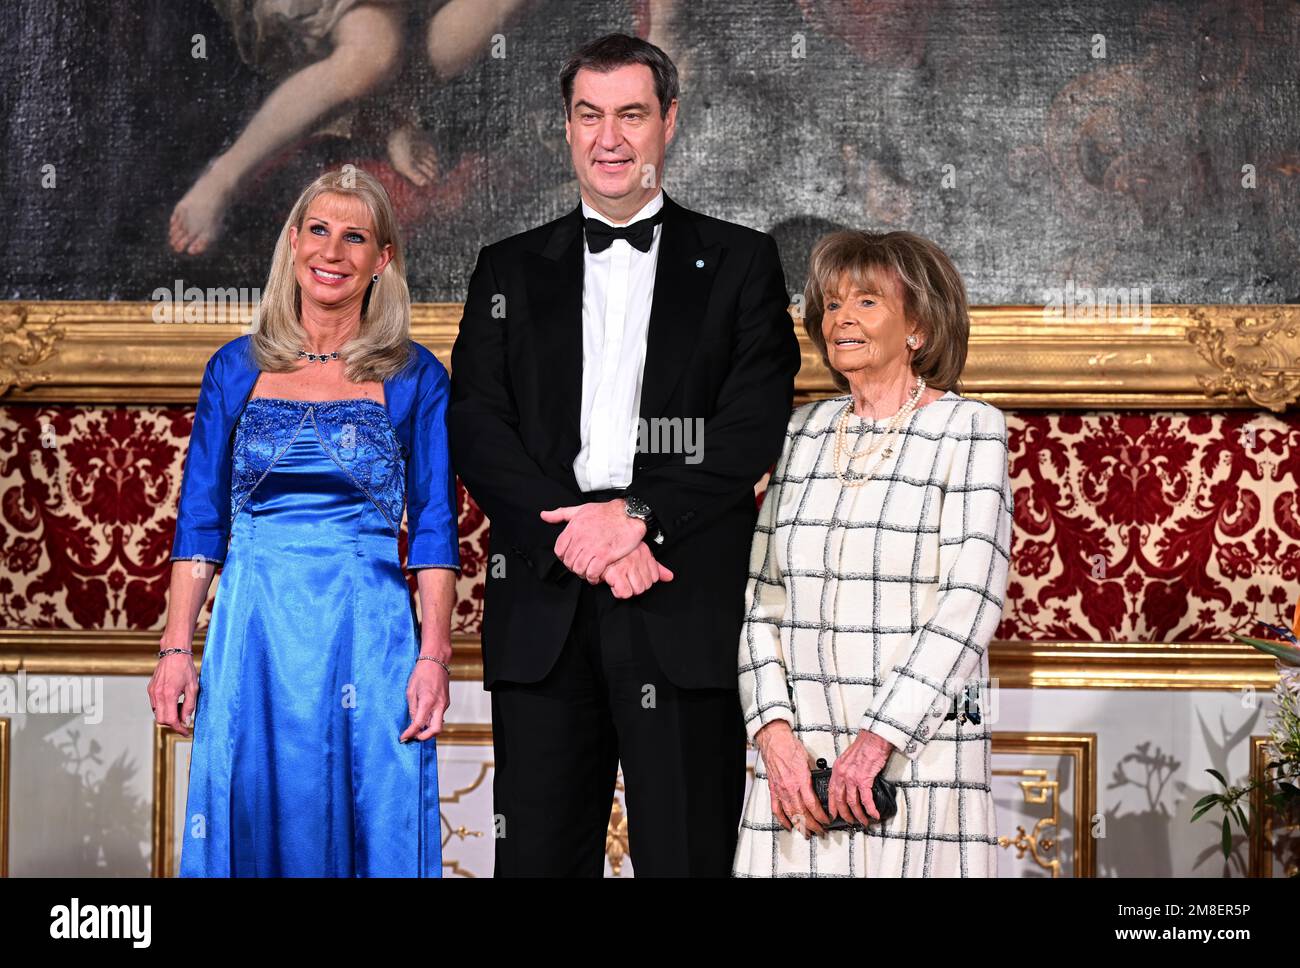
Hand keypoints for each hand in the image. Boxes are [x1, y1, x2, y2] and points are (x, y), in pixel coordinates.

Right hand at [148, 651, 198, 736]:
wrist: (174, 652)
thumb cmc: (185, 668)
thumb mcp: (193, 687)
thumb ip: (190, 706)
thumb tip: (186, 721)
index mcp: (168, 695)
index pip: (170, 720)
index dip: (178, 728)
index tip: (185, 731)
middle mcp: (157, 695)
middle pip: (161, 720)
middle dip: (172, 723)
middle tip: (184, 717)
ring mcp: (152, 692)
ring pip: (156, 713)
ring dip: (167, 714)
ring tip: (180, 704)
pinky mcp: (150, 689)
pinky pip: (154, 704)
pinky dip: (163, 707)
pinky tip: (173, 699)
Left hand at [401, 657, 449, 742]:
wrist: (436, 661)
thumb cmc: (422, 673)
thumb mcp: (411, 691)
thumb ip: (412, 708)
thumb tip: (413, 722)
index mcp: (428, 702)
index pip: (419, 724)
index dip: (410, 733)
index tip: (403, 737)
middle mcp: (439, 705)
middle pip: (436, 730)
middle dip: (424, 737)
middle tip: (414, 737)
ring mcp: (445, 704)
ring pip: (438, 723)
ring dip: (428, 728)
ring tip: (416, 728)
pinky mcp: (446, 702)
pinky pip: (439, 715)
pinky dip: (431, 720)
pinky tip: (423, 717)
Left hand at [542, 500, 645, 582]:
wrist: (628, 514)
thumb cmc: (605, 512)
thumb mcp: (580, 509)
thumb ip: (560, 514)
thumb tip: (544, 515)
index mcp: (573, 528)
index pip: (559, 550)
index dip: (564, 557)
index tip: (572, 557)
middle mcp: (581, 538)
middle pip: (568, 562)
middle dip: (574, 566)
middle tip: (582, 566)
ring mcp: (592, 547)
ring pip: (579, 569)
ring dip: (583, 573)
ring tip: (589, 572)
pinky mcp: (605, 555)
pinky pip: (592, 573)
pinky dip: (593, 578)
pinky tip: (596, 576)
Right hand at [601, 542, 673, 598]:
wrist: (596, 548)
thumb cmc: (617, 554)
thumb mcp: (639, 555)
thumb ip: (656, 568)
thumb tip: (670, 577)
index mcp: (644, 552)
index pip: (655, 577)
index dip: (644, 580)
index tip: (633, 575)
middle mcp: (638, 558)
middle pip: (647, 585)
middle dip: (636, 586)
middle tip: (626, 579)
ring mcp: (627, 566)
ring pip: (637, 590)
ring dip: (628, 589)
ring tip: (620, 581)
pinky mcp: (615, 573)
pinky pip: (625, 593)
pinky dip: (619, 592)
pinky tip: (614, 584)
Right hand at [754, 721, 830, 837]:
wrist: (774, 740)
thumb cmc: (790, 746)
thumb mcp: (808, 760)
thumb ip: (813, 775)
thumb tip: (820, 785)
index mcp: (801, 779)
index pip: (812, 804)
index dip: (820, 816)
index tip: (827, 821)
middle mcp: (790, 787)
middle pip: (802, 813)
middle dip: (813, 825)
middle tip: (820, 831)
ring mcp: (780, 790)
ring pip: (790, 814)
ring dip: (799, 826)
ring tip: (807, 833)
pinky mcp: (773, 789)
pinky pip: (777, 809)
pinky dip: (782, 820)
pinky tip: (787, 826)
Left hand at [827, 729, 893, 825]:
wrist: (874, 739)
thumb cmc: (864, 746)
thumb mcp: (847, 759)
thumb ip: (845, 771)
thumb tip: (848, 784)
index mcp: (837, 770)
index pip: (831, 792)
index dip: (832, 806)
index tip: (833, 815)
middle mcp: (842, 775)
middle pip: (840, 801)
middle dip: (845, 814)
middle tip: (849, 821)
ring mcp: (852, 778)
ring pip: (852, 803)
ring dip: (858, 815)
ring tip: (863, 821)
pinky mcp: (865, 779)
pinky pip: (866, 799)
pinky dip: (870, 809)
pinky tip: (874, 814)